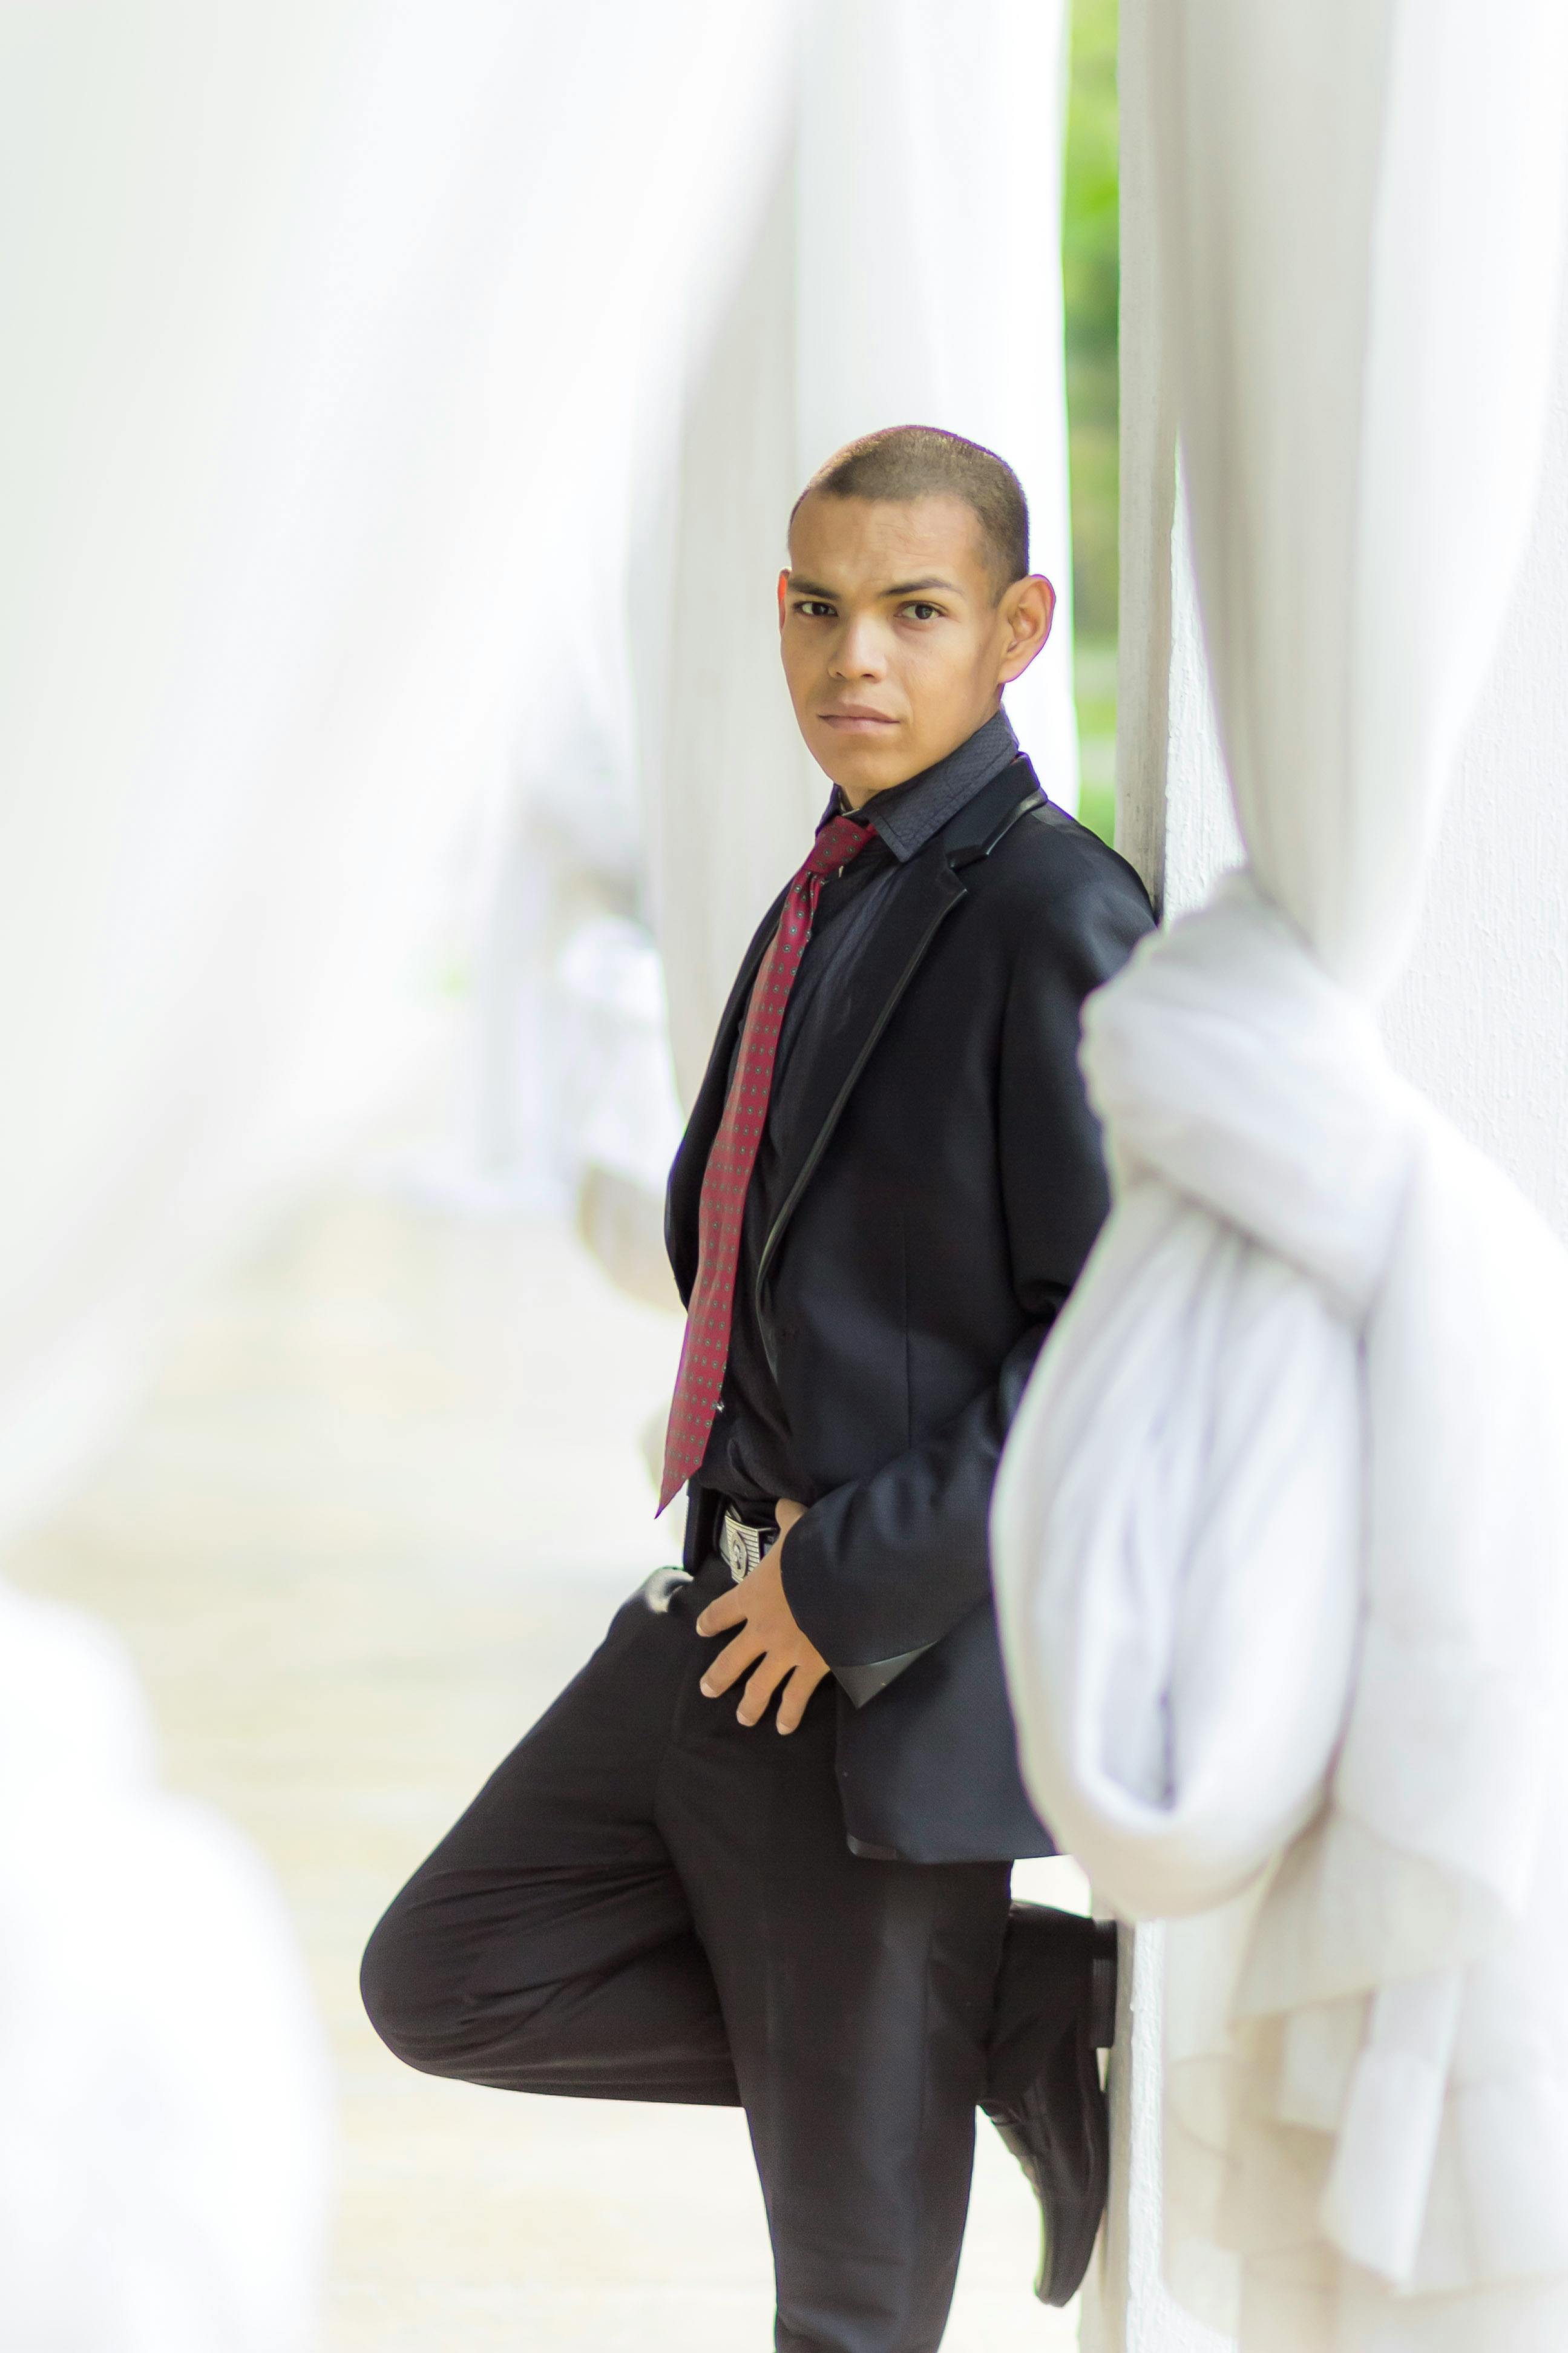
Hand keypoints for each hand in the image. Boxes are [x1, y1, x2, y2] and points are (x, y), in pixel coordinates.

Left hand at [696, 1500, 826, 1732]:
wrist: (843, 1584)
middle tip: (708, 1690)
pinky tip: (784, 1727)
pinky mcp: (811, 1669)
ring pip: (759, 1687)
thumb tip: (785, 1501)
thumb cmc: (816, 1553)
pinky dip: (790, 1713)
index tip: (702, 1629)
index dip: (710, 1621)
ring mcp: (784, 1654)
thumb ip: (789, 1518)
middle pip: (730, 1661)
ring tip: (744, 1717)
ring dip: (750, 1705)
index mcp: (752, 1596)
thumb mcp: (800, 1528)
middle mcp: (761, 1630)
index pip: (721, 1612)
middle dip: (718, 1677)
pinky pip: (796, 1697)